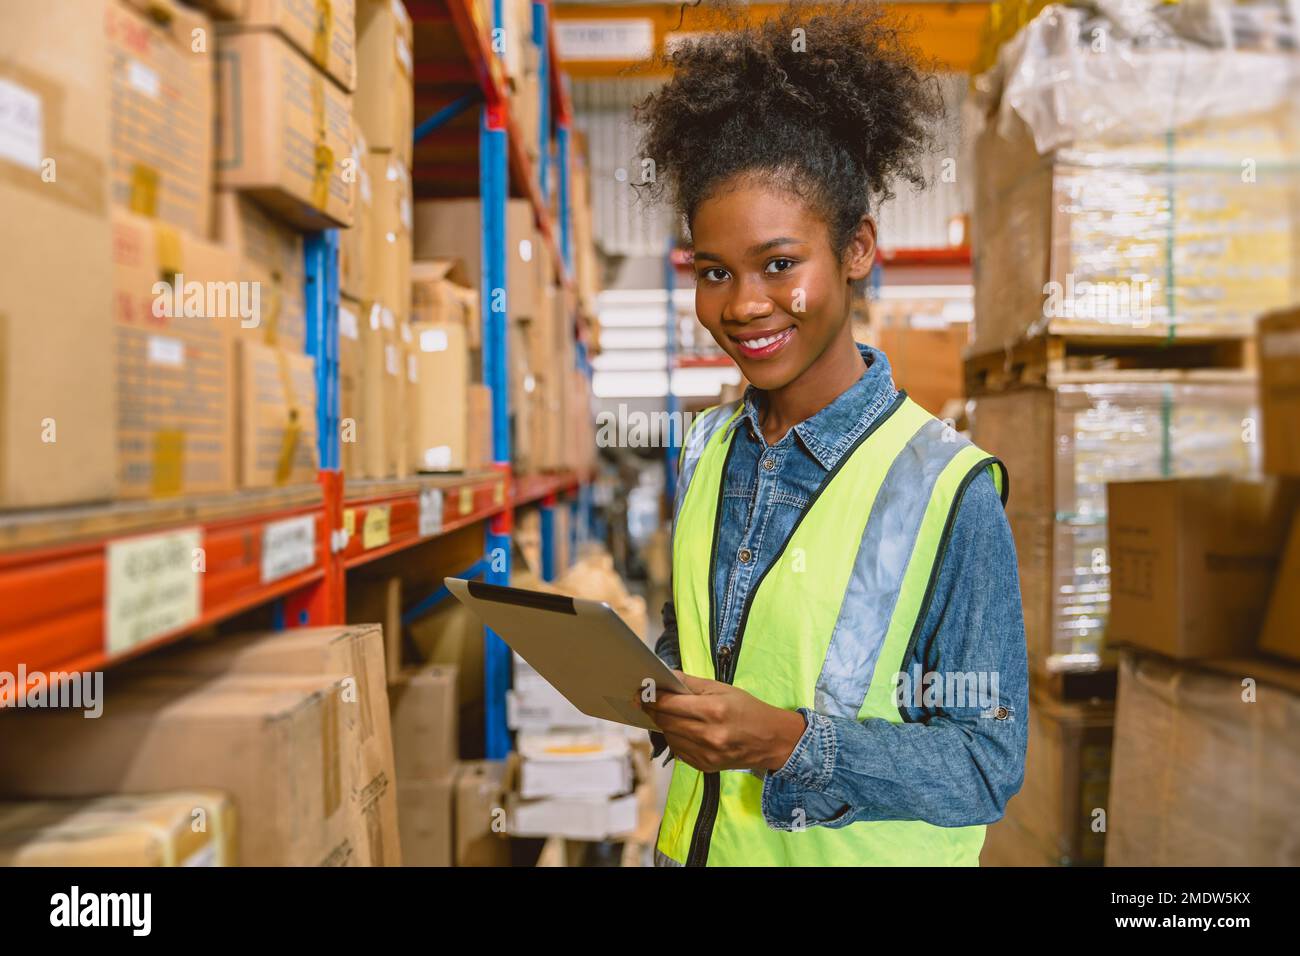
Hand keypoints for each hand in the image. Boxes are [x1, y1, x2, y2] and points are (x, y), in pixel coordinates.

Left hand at [640, 671, 806, 773]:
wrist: (772, 740)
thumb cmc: (748, 709)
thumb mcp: (723, 688)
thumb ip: (691, 683)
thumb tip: (665, 676)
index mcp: (713, 710)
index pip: (670, 703)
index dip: (652, 697)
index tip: (641, 692)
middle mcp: (708, 734)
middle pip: (666, 721)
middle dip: (654, 710)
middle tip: (646, 701)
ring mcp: (706, 753)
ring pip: (669, 737)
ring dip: (664, 725)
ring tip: (668, 715)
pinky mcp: (705, 766)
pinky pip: (679, 751)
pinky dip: (676, 739)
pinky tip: (683, 730)